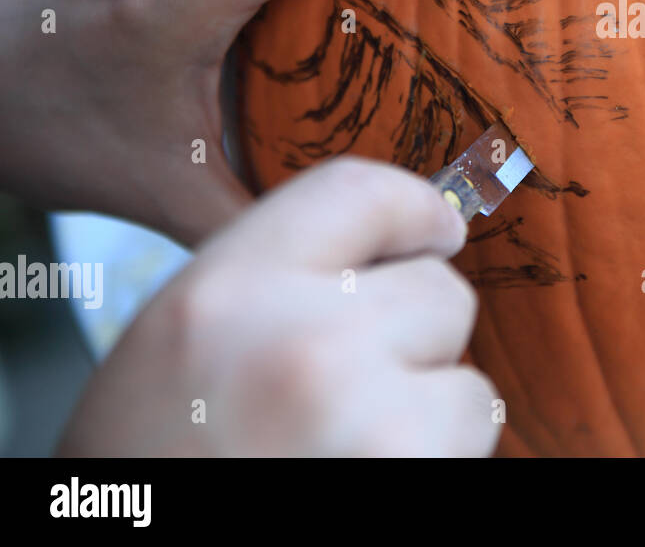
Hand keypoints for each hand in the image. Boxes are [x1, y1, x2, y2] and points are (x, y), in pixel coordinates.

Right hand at [58, 158, 500, 456]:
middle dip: (418, 335)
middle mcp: (303, 345)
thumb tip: (392, 252)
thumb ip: (274, 282)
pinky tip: (368, 476)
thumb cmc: (149, 463)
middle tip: (350, 390)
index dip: (415, 210)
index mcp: (227, 294)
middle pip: (439, 290)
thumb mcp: (177, 343)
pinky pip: (470, 437)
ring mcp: (366, 420)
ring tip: (349, 446)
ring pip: (469, 379)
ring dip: (429, 410)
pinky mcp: (411, 474)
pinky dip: (439, 458)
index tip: (438, 231)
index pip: (361, 193)